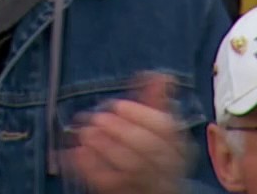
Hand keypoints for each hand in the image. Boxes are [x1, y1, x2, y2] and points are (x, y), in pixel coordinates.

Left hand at [66, 73, 186, 193]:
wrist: (154, 189)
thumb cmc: (156, 156)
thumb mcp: (161, 132)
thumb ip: (157, 103)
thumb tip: (161, 74)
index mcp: (177, 146)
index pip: (165, 128)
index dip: (140, 113)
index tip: (118, 105)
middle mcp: (166, 166)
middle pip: (148, 147)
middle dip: (120, 129)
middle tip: (98, 118)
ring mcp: (146, 182)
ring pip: (130, 165)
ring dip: (104, 146)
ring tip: (86, 133)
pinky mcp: (125, 193)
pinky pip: (109, 182)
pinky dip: (91, 166)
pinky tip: (79, 152)